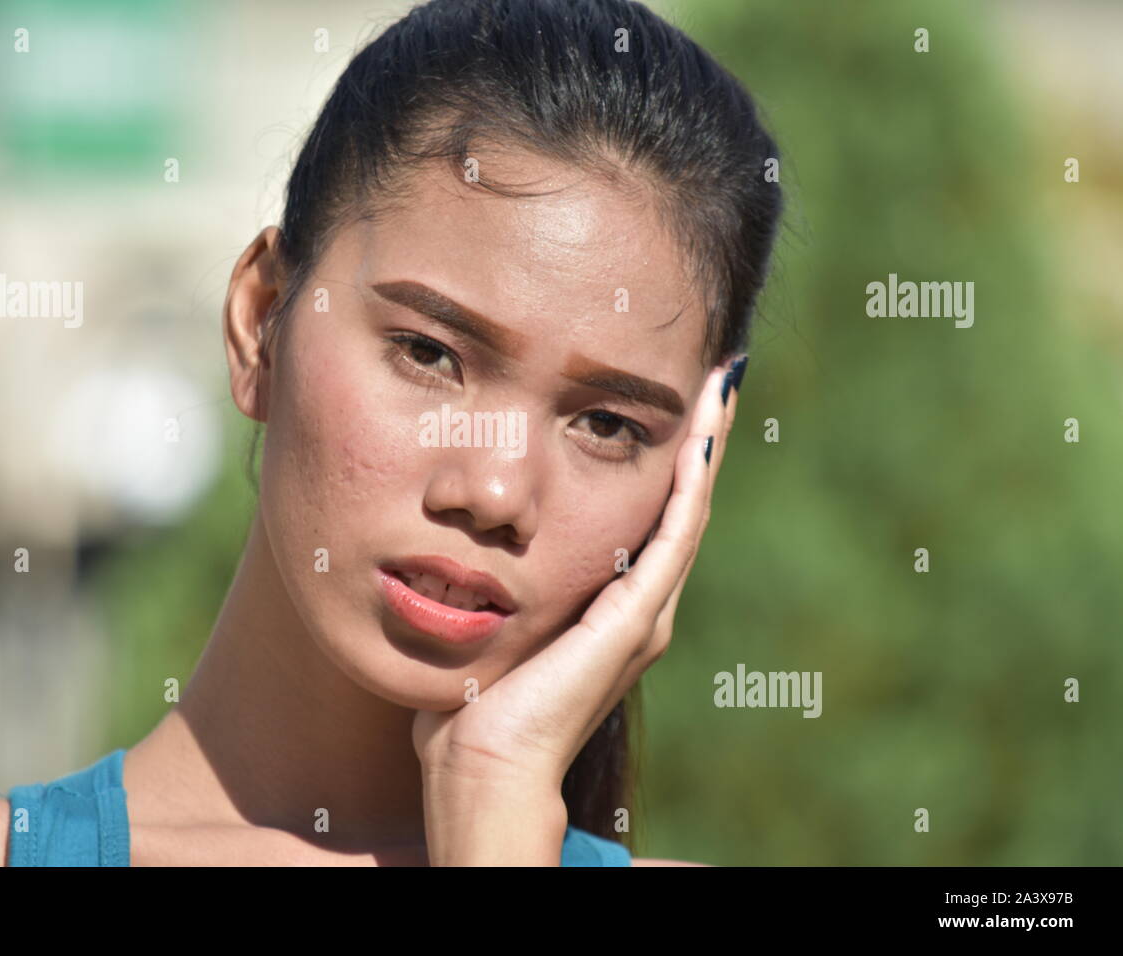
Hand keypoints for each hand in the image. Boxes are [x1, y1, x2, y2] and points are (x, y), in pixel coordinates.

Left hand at [414, 360, 742, 858]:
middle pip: (683, 505)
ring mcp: (645, 616)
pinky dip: (691, 486)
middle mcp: (642, 609)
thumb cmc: (476, 703)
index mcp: (613, 609)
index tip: (680, 400)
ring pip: (689, 511)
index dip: (671, 459)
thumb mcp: (498, 623)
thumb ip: (504, 588)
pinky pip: (673, 537)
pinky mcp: (634, 621)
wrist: (484, 762)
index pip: (654, 517)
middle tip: (721, 377)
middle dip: (702, 439)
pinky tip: (702, 438)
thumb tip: (470, 552)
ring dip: (709, 446)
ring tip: (724, 386)